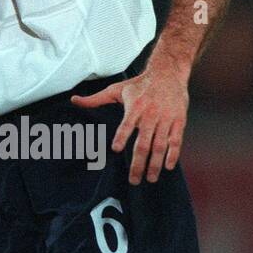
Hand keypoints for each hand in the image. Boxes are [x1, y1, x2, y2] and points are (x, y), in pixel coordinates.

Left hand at [71, 59, 188, 183]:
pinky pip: (176, 140)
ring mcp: (166, 118)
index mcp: (135, 107)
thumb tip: (74, 100)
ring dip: (155, 164)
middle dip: (138, 163)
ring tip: (150, 179)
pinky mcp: (178, 120)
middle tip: (134, 180)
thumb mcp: (116, 89)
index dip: (122, 135)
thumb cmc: (139, 84)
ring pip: (160, 145)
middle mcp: (150, 114)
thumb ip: (95, 99)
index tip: (116, 148)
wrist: (168, 72)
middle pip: (144, 142)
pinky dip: (173, 154)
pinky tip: (168, 167)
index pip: (127, 123)